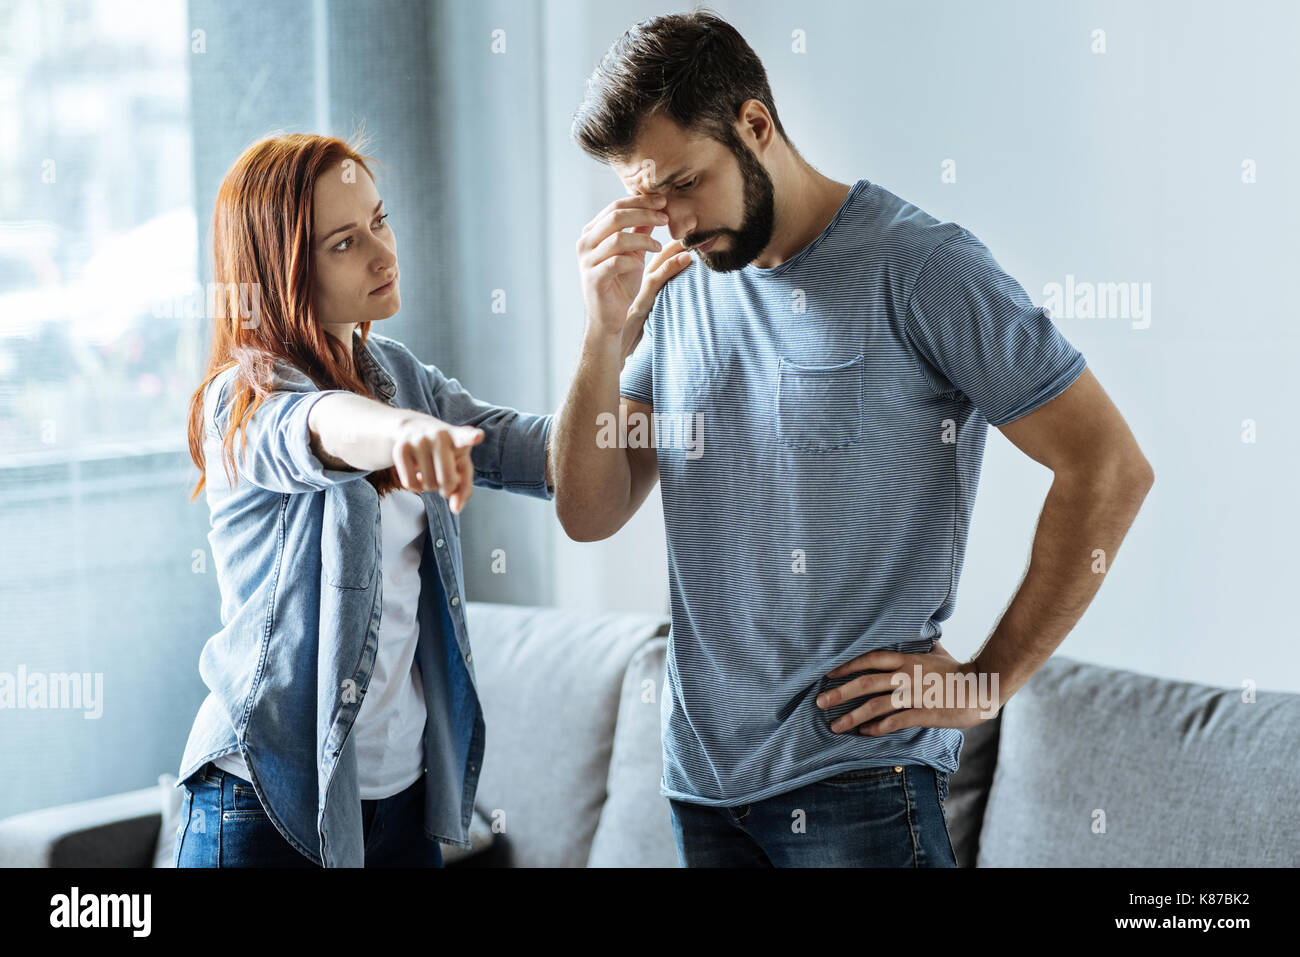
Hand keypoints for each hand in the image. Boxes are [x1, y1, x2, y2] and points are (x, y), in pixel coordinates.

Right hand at [390, 415, 483, 513]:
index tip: (478, 436)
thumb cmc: (446, 452)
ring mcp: (419, 440)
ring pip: (429, 485)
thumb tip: (455, 509)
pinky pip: (410, 484)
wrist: (415, 428)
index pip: (465, 437)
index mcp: (458, 437)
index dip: (472, 437)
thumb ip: (464, 488)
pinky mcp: (401, 449)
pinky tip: (419, 475)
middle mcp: (439, 435)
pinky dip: (416, 487)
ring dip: (431, 487)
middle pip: (448, 481)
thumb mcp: (459, 465)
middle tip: (445, 480)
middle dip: (448, 488)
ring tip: (431, 471)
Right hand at [576, 193, 692, 358]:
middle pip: (615, 216)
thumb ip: (640, 231)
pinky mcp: (594, 279)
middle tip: (665, 218)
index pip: (616, 207)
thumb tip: (655, 208)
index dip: (641, 202)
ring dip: (643, 239)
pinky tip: (644, 263)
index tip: (663, 202)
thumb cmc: (620, 284)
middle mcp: (585, 243)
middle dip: (644, 214)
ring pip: (617, 238)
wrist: (609, 318)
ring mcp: (587, 261)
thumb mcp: (634, 253)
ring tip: (658, 247)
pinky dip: (634, 260)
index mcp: (592, 232)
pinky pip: (616, 262)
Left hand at [816, 644, 1002, 735]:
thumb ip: (923, 646)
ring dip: (853, 716)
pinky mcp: (925, 712)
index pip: (869, 659)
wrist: (984, 685)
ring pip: (876, 704)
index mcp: (907, 660)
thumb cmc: (960, 670)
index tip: (827, 674)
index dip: (846, 666)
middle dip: (840, 693)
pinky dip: (878, 727)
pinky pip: (896, 720)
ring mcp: (914, 694)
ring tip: (835, 726)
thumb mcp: (938, 653)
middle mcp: (906, 675)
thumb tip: (922, 635)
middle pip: (866, 682)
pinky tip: (864, 733)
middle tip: (820, 702)